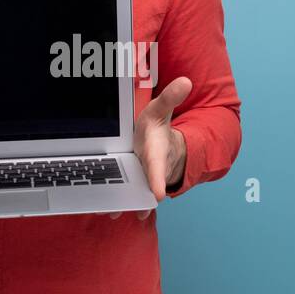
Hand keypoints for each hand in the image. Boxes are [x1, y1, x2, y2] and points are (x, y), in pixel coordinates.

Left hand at [106, 75, 191, 220]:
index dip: (158, 179)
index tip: (159, 194)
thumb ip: (170, 98)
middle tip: (136, 209)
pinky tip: (109, 212)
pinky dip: (119, 205)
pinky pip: (125, 197)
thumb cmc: (155, 130)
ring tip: (112, 211)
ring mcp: (140, 180)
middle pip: (144, 186)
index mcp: (157, 152)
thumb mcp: (160, 111)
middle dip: (141, 196)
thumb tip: (185, 81)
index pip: (158, 166)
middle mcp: (149, 170)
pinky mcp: (130, 185)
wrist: (158, 147)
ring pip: (133, 194)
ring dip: (124, 203)